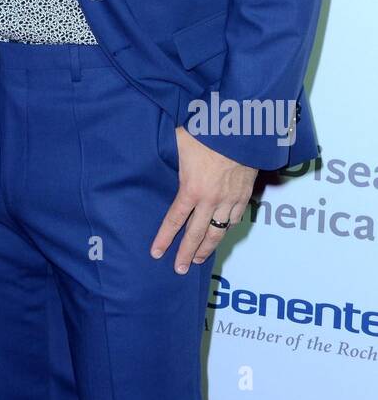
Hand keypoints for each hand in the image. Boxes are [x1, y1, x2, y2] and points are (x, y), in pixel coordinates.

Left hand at [150, 124, 256, 272]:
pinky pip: (234, 219)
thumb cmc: (207, 132)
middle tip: (178, 269)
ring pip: (217, 232)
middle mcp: (210, 200)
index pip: (174, 220)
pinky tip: (220, 234)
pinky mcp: (244, 196)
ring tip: (198, 259)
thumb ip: (169, 154)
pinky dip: (226, 229)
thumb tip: (156, 151)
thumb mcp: (179, 142)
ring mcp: (229, 200)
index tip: (156, 253)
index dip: (164, 238)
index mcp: (191, 189)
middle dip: (186, 253)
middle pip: (196, 234)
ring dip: (207, 247)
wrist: (241, 130)